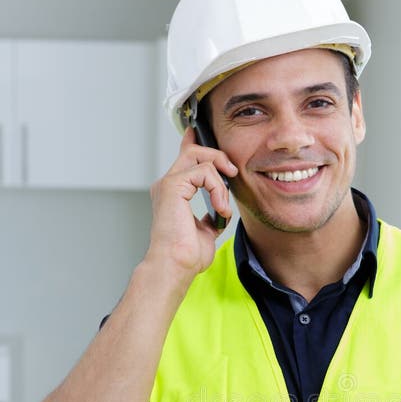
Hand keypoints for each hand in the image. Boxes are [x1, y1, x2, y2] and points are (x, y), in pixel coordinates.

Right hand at [148, 126, 237, 279]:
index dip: (196, 143)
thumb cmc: (187, 256)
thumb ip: (212, 216)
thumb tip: (221, 210)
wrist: (176, 265)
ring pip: (199, 157)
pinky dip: (217, 189)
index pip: (184, 159)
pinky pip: (203, 172)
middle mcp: (167, 185)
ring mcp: (168, 184)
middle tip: (232, 172)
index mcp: (173, 194)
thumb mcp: (206, 231)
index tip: (204, 135)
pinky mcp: (172, 186)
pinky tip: (219, 208)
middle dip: (217, 156)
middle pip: (193, 151)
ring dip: (220, 179)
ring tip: (224, 204)